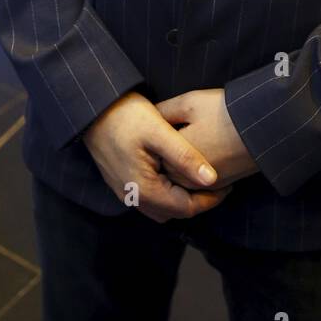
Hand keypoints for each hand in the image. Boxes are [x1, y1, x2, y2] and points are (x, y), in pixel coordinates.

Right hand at [81, 90, 232, 223]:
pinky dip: (167, 193)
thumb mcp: (158, 131)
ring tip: (199, 177)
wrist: (92, 108)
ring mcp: (125, 192)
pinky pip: (150, 198)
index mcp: (145, 189)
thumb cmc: (124, 115)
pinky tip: (176, 172)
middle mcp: (134, 197)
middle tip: (218, 182)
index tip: (228, 185)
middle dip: (198, 201)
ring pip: (162, 208)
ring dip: (182, 199)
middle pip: (175, 212)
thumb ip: (185, 156)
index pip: (187, 208)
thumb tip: (212, 180)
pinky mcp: (122, 182)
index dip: (211, 200)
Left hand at [155, 88, 259, 188]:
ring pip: (180, 179)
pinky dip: (194, 172)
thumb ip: (163, 112)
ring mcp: (203, 185)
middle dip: (162, 155)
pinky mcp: (219, 186)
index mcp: (174, 156)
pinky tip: (200, 149)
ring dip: (178, 165)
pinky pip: (198, 184)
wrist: (263, 128)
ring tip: (187, 140)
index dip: (150, 140)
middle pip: (164, 169)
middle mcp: (186, 177)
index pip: (150, 154)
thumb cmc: (224, 112)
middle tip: (168, 135)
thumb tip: (147, 118)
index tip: (152, 126)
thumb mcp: (189, 103)